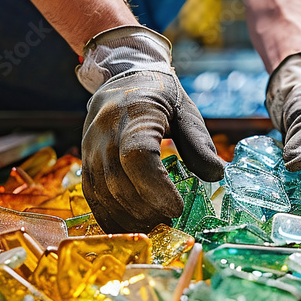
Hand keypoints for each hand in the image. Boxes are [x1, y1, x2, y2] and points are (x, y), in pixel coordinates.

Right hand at [78, 26, 223, 232]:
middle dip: (145, 208)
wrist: (122, 75)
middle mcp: (105, 131)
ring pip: (102, 192)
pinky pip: (92, 194)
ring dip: (129, 216)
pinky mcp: (84, 160)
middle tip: (170, 220)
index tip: (177, 207)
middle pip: (118, 181)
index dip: (156, 188)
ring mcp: (90, 147)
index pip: (137, 157)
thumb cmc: (159, 94)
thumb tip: (216, 176)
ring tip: (155, 224)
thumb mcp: (185, 110)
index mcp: (135, 113)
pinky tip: (132, 224)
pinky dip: (110, 215)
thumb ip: (199, 143)